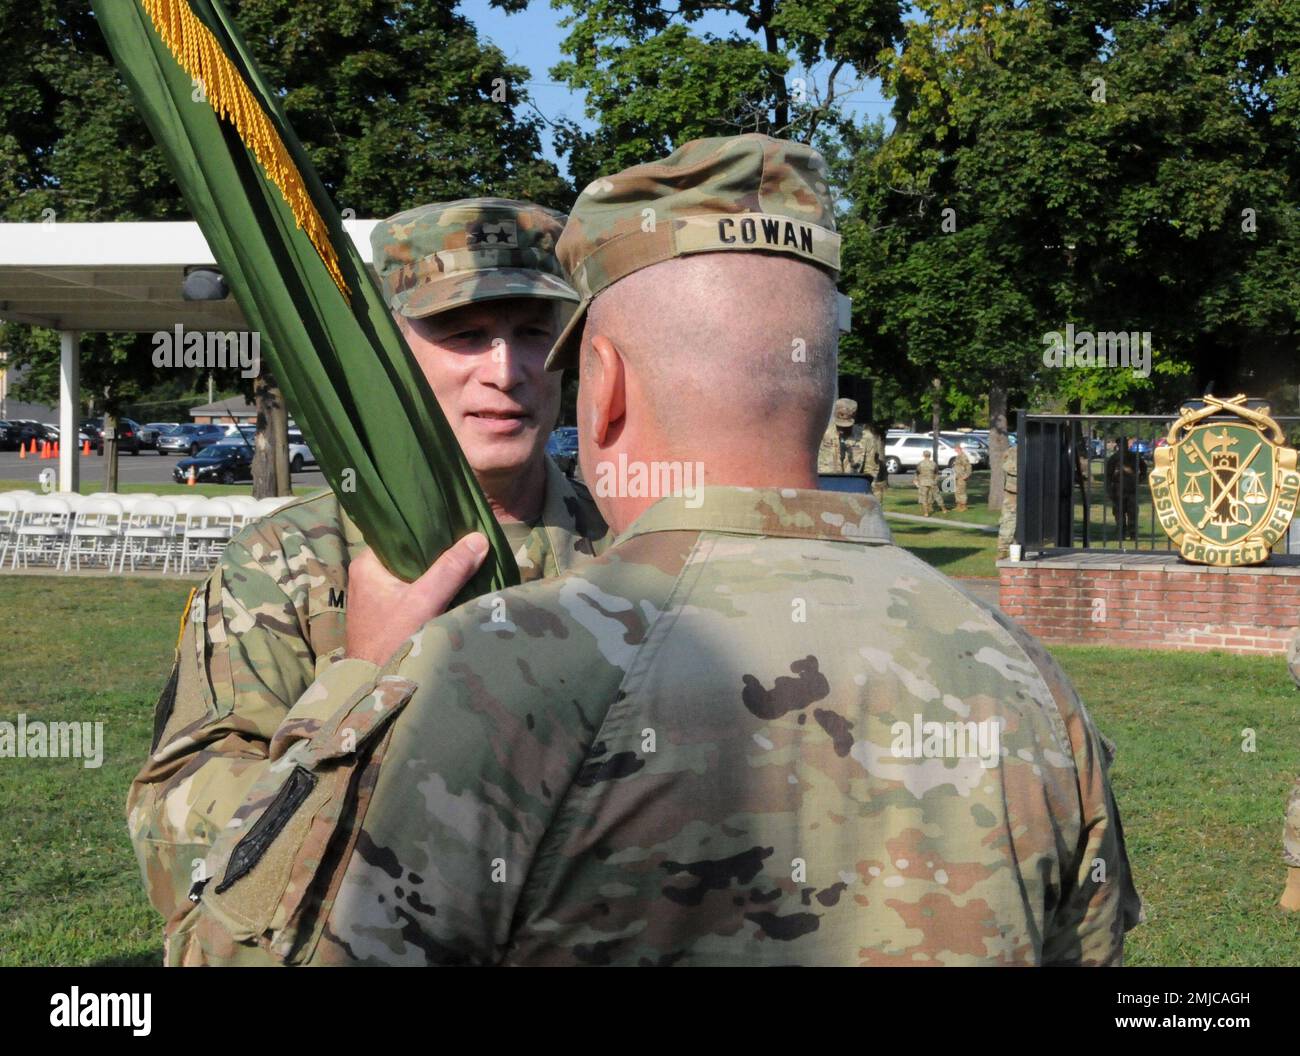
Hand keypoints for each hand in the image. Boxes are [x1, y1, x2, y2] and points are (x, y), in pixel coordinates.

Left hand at [344, 532, 489, 665]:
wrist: (378, 688)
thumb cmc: (393, 639)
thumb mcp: (425, 600)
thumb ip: (451, 570)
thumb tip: (479, 538)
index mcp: (367, 564)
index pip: (400, 535)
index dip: (428, 530)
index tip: (456, 526)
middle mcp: (367, 578)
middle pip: (409, 556)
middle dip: (437, 553)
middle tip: (467, 546)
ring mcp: (376, 598)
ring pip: (412, 576)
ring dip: (435, 574)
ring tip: (465, 564)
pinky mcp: (386, 616)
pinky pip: (412, 593)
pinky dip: (431, 591)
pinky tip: (453, 590)